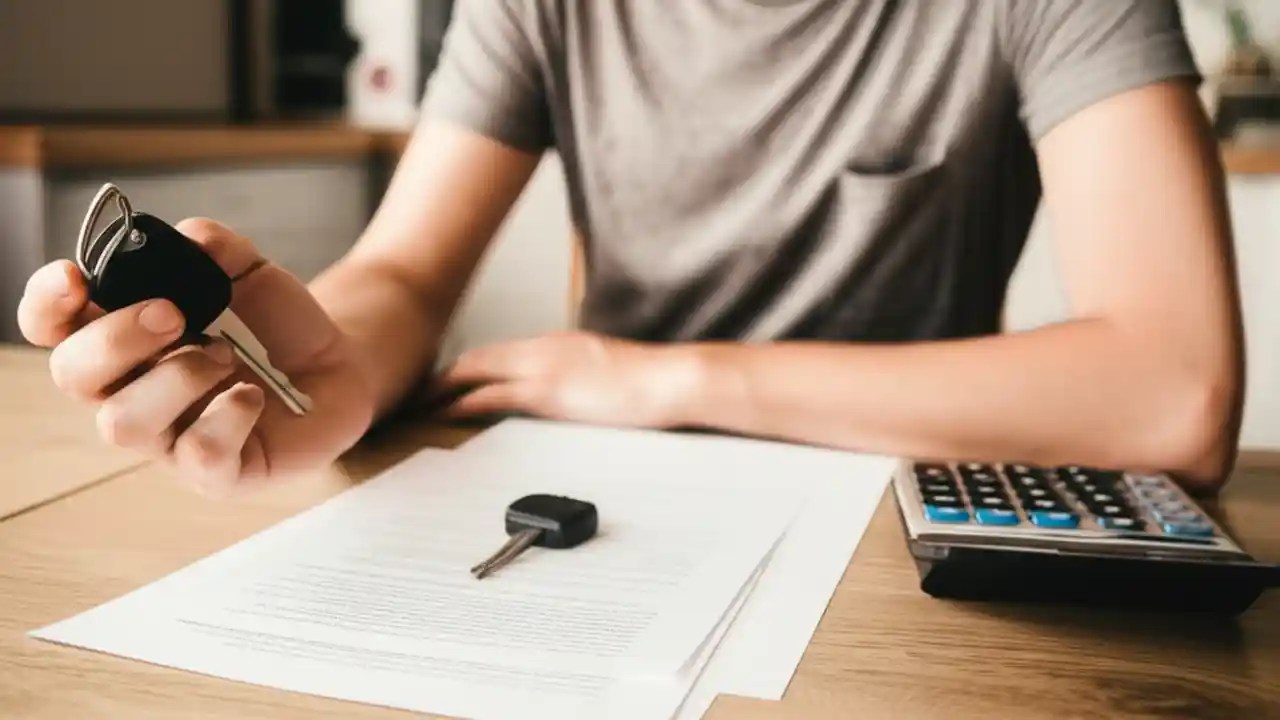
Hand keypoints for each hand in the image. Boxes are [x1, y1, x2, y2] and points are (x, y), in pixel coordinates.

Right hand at [16, 219, 373, 495]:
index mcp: (124, 338)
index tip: (74, 277)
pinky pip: (197, 457)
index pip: (53, 329)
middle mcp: (133, 391)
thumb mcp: (250, 271)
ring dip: (173, 379)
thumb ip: (215, 247)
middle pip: (75, 376)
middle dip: (116, 338)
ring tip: (225, 356)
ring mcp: (170, 437)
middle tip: (173, 313)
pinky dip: (225, 418)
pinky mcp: (217, 473)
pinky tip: (253, 395)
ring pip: (123, 423)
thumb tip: (188, 237)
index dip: (46, 305)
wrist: (337, 366)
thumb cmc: (276, 325)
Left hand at [437, 331, 698, 427]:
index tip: (447, 380)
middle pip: (479, 357)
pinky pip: (493, 394)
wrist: (669, 379)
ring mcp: (544, 368)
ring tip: (418, 402)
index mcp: (558, 345)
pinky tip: (446, 411)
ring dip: (444, 387)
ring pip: (477, 370)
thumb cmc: (648, 383)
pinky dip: (464, 401)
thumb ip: (579, 379)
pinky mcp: (548, 392)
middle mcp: (544, 350)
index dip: (469, 366)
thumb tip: (568, 395)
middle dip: (445, 374)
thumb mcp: (605, 373)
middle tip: (417, 390)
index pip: (500, 353)